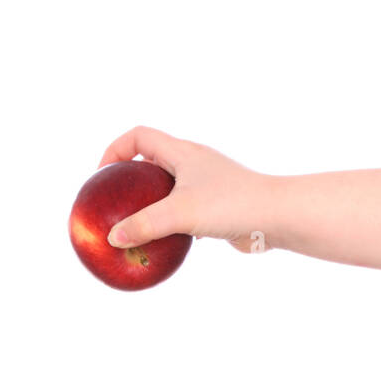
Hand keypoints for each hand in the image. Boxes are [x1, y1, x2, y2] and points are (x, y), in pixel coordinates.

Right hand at [96, 125, 273, 253]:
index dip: (115, 150)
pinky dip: (173, 224)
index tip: (102, 176)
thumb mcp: (180, 213)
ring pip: (171, 190)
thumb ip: (144, 224)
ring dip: (152, 205)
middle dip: (131, 179)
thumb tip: (112, 238)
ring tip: (135, 226)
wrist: (278, 217)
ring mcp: (209, 185)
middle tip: (115, 202)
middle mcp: (195, 164)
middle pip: (152, 161)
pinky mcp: (219, 207)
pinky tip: (166, 244)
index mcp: (183, 152)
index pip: (139, 136)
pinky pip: (187, 212)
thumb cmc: (232, 205)